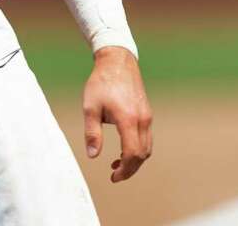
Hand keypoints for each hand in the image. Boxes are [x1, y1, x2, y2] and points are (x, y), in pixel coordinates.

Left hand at [82, 47, 152, 182]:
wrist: (117, 61)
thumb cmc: (101, 83)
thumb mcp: (90, 107)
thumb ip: (92, 133)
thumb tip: (92, 155)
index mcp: (128, 119)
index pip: (132, 153)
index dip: (124, 170)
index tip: (113, 177)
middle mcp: (142, 120)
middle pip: (142, 154)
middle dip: (130, 169)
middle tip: (115, 175)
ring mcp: (147, 116)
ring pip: (147, 147)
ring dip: (134, 159)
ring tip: (116, 163)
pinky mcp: (147, 113)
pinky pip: (147, 137)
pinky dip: (138, 148)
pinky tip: (124, 147)